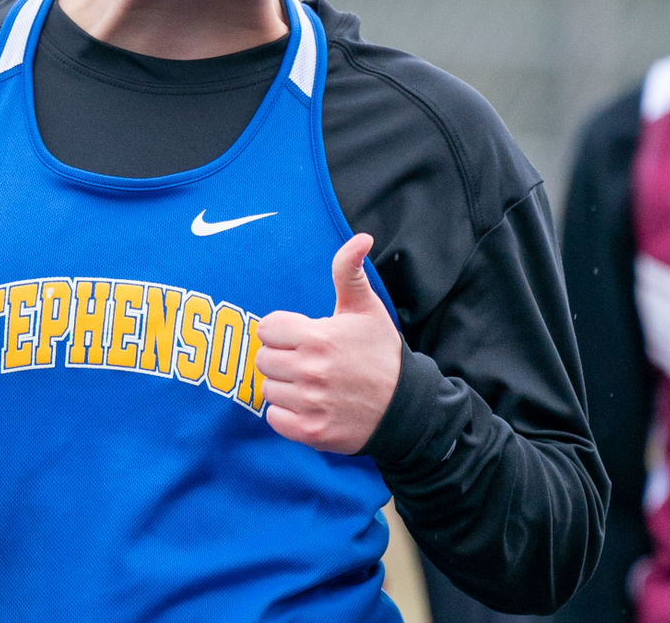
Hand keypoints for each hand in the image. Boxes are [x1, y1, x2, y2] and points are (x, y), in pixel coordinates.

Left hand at [255, 233, 401, 453]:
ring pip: (267, 388)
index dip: (283, 331)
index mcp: (319, 337)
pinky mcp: (311, 432)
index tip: (302, 336)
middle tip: (307, 361)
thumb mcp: (366, 309)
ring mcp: (310, 403)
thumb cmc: (381, 354)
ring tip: (311, 383)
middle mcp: (311, 370)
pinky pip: (274, 418)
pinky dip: (286, 414)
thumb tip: (361, 237)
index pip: (267, 329)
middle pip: (263, 359)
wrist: (406, 408)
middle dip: (281, 357)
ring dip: (284, 386)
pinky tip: (308, 405)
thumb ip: (350, 271)